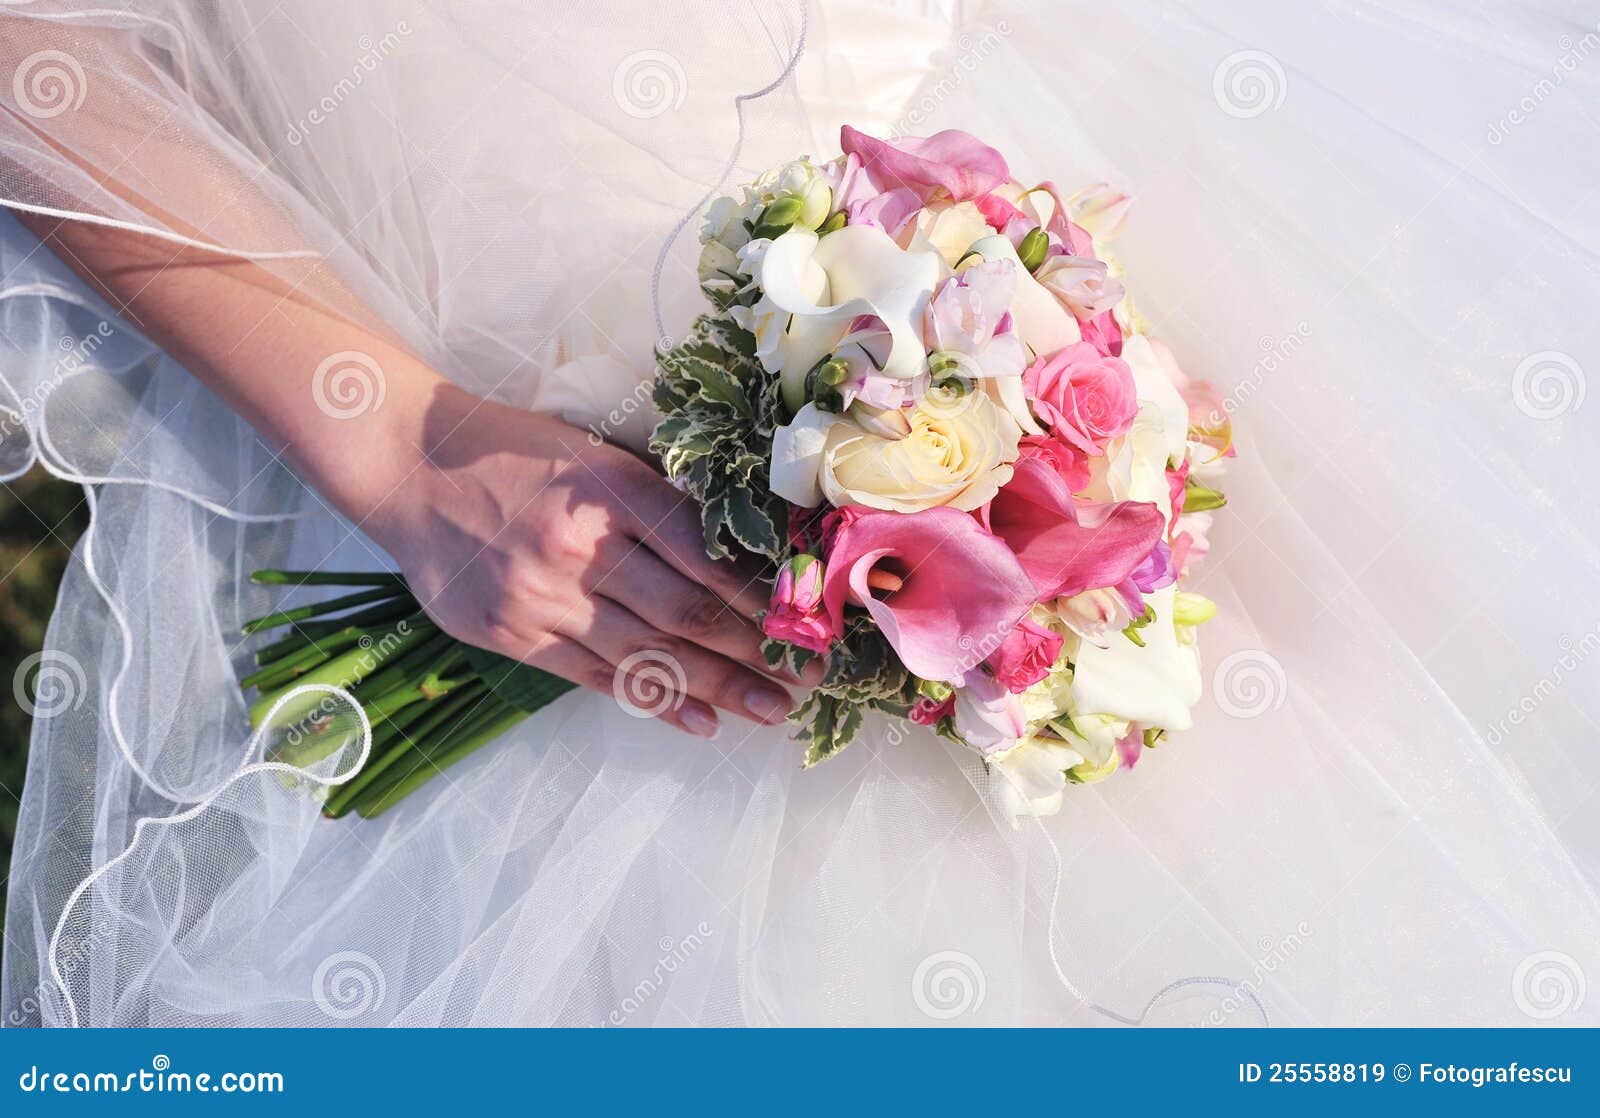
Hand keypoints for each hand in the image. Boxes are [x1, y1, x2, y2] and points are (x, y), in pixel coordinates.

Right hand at [360, 380, 810, 738]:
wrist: (410, 466)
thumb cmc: (517, 453)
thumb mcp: (597, 457)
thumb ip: (659, 507)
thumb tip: (739, 565)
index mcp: (613, 490)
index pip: (706, 558)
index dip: (763, 601)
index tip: (808, 626)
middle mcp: (581, 545)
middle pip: (688, 613)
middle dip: (757, 653)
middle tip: (811, 680)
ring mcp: (542, 596)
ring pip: (649, 653)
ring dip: (719, 687)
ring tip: (772, 710)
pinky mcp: (512, 634)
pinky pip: (597, 677)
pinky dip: (653, 699)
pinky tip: (700, 719)